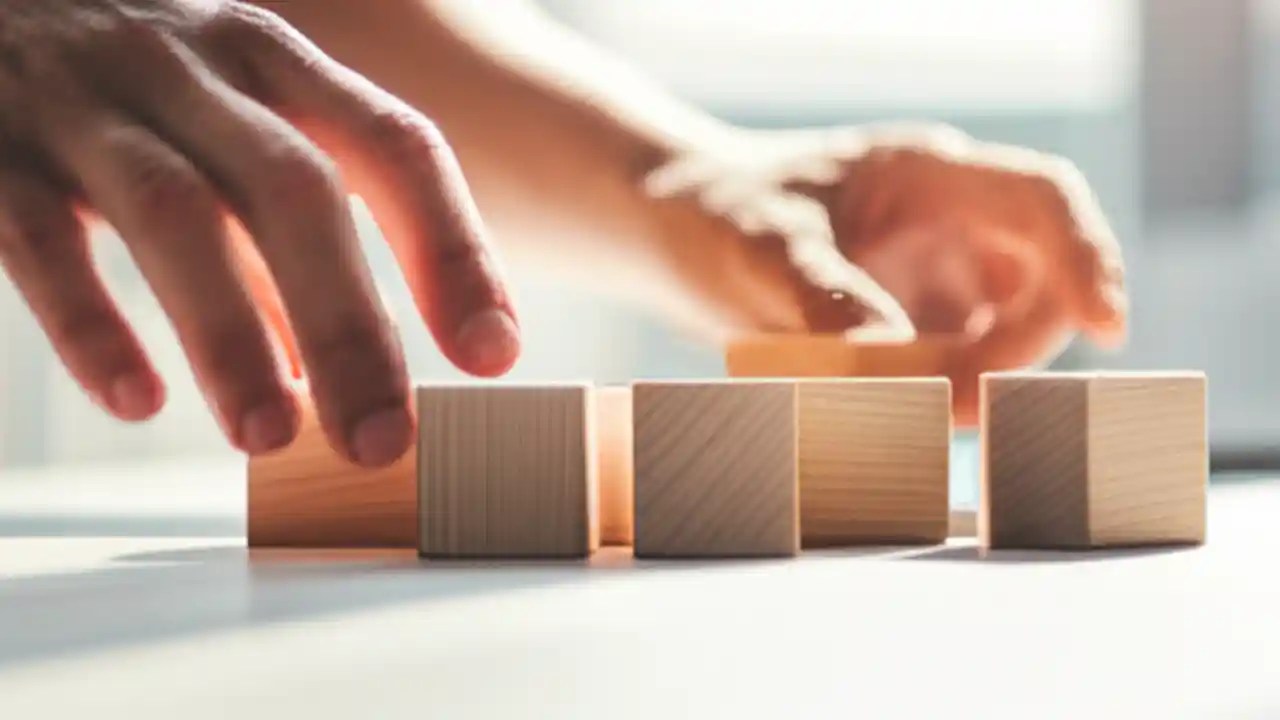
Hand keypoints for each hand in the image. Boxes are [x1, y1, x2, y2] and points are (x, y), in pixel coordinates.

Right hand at [0, 0, 519, 464]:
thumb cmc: (127, 83)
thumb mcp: (221, 125)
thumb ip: (274, 241)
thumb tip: (319, 366)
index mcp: (274, 63)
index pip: (397, 147)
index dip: (453, 250)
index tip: (494, 355)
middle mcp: (192, 69)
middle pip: (297, 189)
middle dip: (351, 324)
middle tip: (384, 439)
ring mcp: (87, 99)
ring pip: (177, 213)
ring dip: (233, 337)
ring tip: (272, 436)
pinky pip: (41, 238)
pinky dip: (93, 324)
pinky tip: (138, 400)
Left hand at [646, 124, 1125, 422]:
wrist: (666, 232)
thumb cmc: (714, 212)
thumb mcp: (764, 248)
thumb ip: (828, 298)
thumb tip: (895, 360)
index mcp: (925, 176)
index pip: (1040, 202)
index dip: (1089, 257)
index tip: (1107, 326)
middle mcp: (945, 228)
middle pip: (1037, 286)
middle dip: (1011, 348)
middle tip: (945, 400)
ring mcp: (930, 280)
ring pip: (998, 340)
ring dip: (970, 381)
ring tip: (888, 406)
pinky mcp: (908, 328)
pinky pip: (947, 370)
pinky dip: (930, 398)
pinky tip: (875, 411)